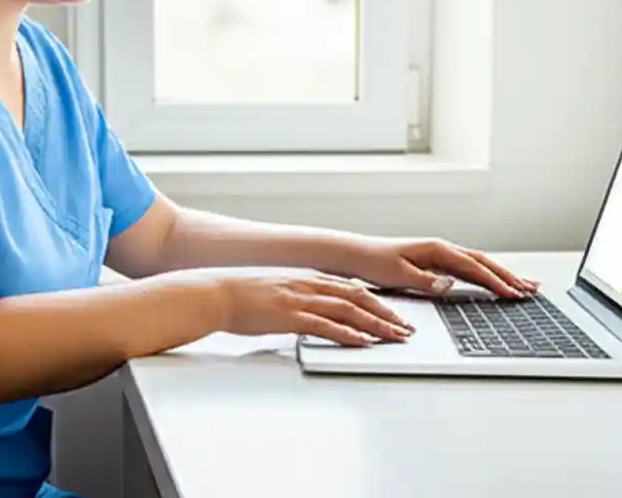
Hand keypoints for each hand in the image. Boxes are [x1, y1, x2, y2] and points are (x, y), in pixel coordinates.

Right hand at [211, 272, 414, 346]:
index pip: (352, 288)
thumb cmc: (241, 295)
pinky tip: (363, 343)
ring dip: (376, 325)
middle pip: (358, 297)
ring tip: (394, 337)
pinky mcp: (290, 316)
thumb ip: (300, 297)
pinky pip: (326, 326)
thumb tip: (315, 311)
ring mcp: (300, 299)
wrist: (216, 293)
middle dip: (386, 313)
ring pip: (349, 310)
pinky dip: (348, 334)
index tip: (394, 313)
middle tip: (405, 328)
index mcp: (307, 277)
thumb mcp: (278, 290)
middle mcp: (309, 284)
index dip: (377, 301)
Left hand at [348, 237, 539, 299]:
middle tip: (531, 289)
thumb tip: (449, 284)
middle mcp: (443, 249)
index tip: (513, 292)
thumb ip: (424, 280)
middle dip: (508, 276)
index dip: (496, 280)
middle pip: (484, 263)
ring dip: (502, 275)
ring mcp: (442, 255)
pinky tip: (497, 284)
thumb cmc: (376, 263)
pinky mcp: (439, 263)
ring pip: (479, 265)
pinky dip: (486, 277)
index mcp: (437, 250)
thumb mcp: (398, 274)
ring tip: (525, 286)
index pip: (474, 267)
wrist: (360, 254)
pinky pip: (469, 270)